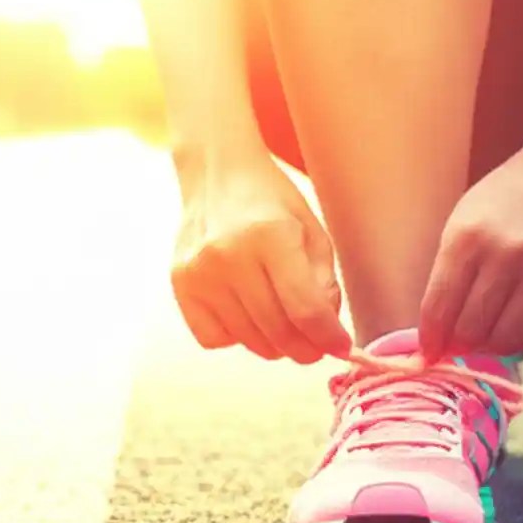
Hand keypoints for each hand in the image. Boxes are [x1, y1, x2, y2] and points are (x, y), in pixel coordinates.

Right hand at [170, 146, 351, 362]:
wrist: (215, 175)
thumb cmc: (270, 202)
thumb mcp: (310, 230)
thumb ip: (323, 282)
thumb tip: (326, 334)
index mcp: (270, 235)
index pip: (305, 308)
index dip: (329, 337)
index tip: (341, 347)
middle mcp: (229, 255)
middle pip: (277, 331)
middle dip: (306, 348)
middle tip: (316, 346)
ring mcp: (200, 273)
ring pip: (248, 340)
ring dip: (274, 344)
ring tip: (282, 324)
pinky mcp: (181, 285)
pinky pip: (214, 338)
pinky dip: (236, 337)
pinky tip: (245, 314)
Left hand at [420, 141, 522, 359]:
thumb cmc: (507, 195)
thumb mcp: (463, 220)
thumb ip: (449, 270)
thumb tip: (438, 326)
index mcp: (465, 239)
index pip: (438, 307)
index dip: (431, 338)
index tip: (429, 351)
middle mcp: (504, 256)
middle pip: (471, 329)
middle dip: (460, 344)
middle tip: (461, 342)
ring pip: (507, 339)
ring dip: (494, 344)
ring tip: (492, 330)